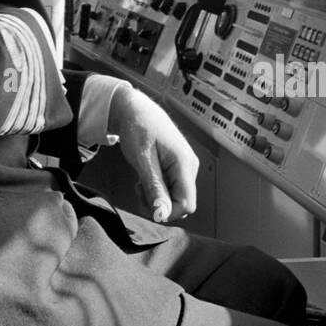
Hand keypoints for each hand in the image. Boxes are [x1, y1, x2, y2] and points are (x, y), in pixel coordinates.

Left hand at [109, 84, 198, 223]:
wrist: (135, 109)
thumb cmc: (138, 128)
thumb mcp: (142, 161)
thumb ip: (154, 188)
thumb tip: (163, 215)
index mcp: (185, 163)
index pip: (187, 205)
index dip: (168, 212)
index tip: (147, 204)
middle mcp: (190, 166)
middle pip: (182, 203)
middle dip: (160, 205)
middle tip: (140, 191)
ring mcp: (185, 167)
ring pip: (175, 197)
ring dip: (157, 197)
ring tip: (141, 181)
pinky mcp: (178, 167)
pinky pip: (171, 188)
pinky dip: (157, 189)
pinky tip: (146, 178)